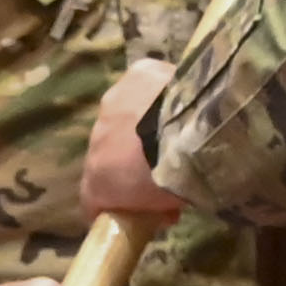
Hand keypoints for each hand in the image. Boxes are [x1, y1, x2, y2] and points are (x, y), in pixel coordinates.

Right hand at [85, 58, 183, 222]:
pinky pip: (144, 84)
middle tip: (161, 164)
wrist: (192, 130)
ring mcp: (114, 103)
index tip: (136, 208)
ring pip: (123, 115)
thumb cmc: (177, 179)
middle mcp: (96, 139)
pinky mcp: (137, 74)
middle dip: (129, 159)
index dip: (113, 201)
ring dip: (140, 124)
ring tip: (171, 128)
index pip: (93, 196)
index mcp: (100, 180)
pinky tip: (179, 97)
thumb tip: (166, 211)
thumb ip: (156, 207)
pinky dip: (157, 92)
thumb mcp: (164, 206)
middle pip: (108, 151)